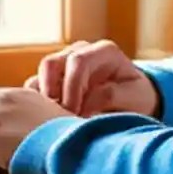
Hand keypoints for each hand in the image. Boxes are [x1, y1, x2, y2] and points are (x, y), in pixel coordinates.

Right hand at [25, 39, 159, 116]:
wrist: (135, 101)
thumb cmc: (137, 98)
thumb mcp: (135, 97)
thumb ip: (111, 96)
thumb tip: (84, 105)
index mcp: (104, 51)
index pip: (77, 62)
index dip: (72, 89)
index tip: (74, 114)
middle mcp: (81, 51)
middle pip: (51, 64)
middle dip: (52, 94)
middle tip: (60, 118)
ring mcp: (65, 63)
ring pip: (40, 76)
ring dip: (42, 100)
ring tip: (54, 122)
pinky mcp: (54, 78)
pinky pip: (35, 87)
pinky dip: (37, 104)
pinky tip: (49, 121)